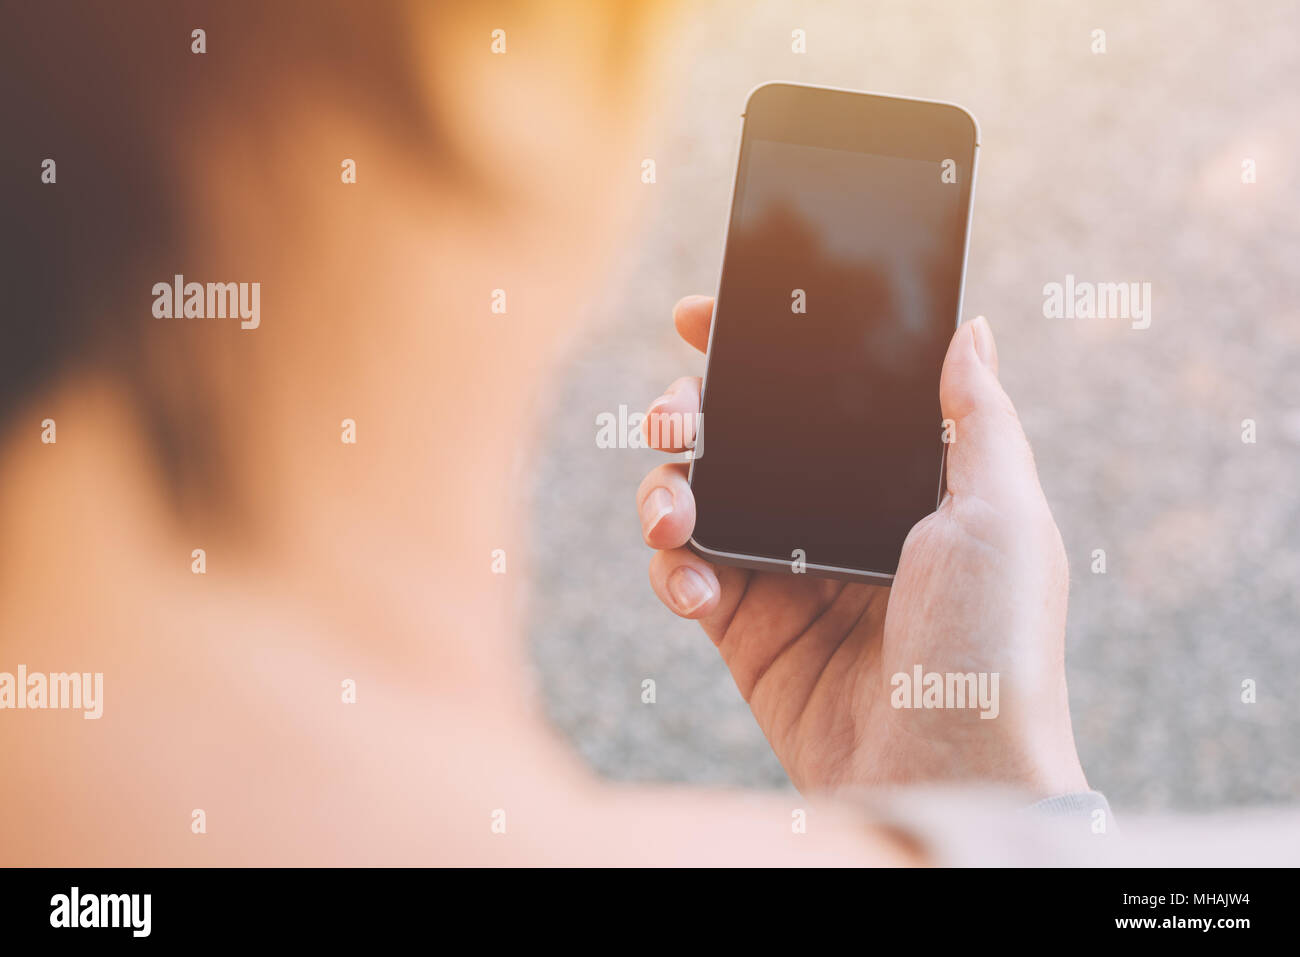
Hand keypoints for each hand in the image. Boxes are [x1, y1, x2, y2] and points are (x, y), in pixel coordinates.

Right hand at [636, 295, 1087, 797]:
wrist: (951, 772)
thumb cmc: (997, 646)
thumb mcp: (1005, 515)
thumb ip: (978, 418)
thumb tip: (972, 330)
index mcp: (897, 483)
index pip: (819, 396)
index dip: (759, 352)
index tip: (704, 317)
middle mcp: (836, 520)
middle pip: (742, 438)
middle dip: (692, 412)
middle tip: (676, 416)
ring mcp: (786, 575)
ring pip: (698, 499)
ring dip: (666, 488)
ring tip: (672, 510)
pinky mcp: (747, 633)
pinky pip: (684, 576)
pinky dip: (670, 567)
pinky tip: (689, 579)